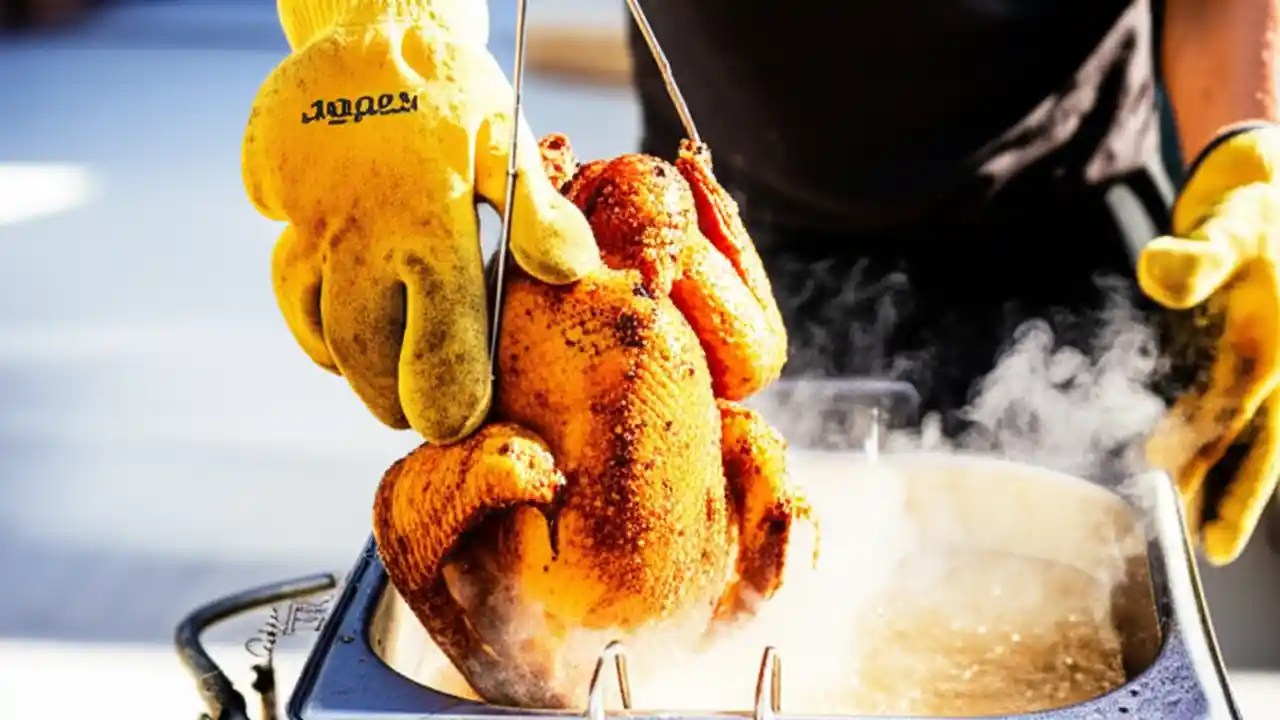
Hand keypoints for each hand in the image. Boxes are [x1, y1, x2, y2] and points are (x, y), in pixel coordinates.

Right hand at [242, 0, 598, 443]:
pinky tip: (338, 306)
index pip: (437, 354)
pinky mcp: (274, 193)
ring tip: (372, 368)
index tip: (453, 425)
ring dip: (344, 358)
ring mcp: (309, 214)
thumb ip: (538, 216)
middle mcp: (362, 233)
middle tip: (407, 413)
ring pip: (314, 321)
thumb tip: (568, 274)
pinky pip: (286, 267)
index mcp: (431, 230)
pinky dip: (308, 303)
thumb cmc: (460, 97)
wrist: (381, 23)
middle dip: (386, 398)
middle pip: (363, 355)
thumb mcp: (512, 145)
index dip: (446, 404)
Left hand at [1138, 124, 1279, 564]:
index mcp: (1276, 350)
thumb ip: (1196, 255)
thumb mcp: (1230, 224)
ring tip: (1178, 510)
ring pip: (1233, 427)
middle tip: (1198, 548)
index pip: (1254, 433)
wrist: (1266, 180)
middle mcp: (1274, 363)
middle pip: (1249, 445)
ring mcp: (1256, 356)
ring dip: (1208, 464)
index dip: (1233, 486)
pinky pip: (1215, 395)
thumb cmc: (1257, 205)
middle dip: (1224, 495)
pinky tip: (1169, 450)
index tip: (1213, 540)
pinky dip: (1197, 425)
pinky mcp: (1233, 343)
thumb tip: (1156, 272)